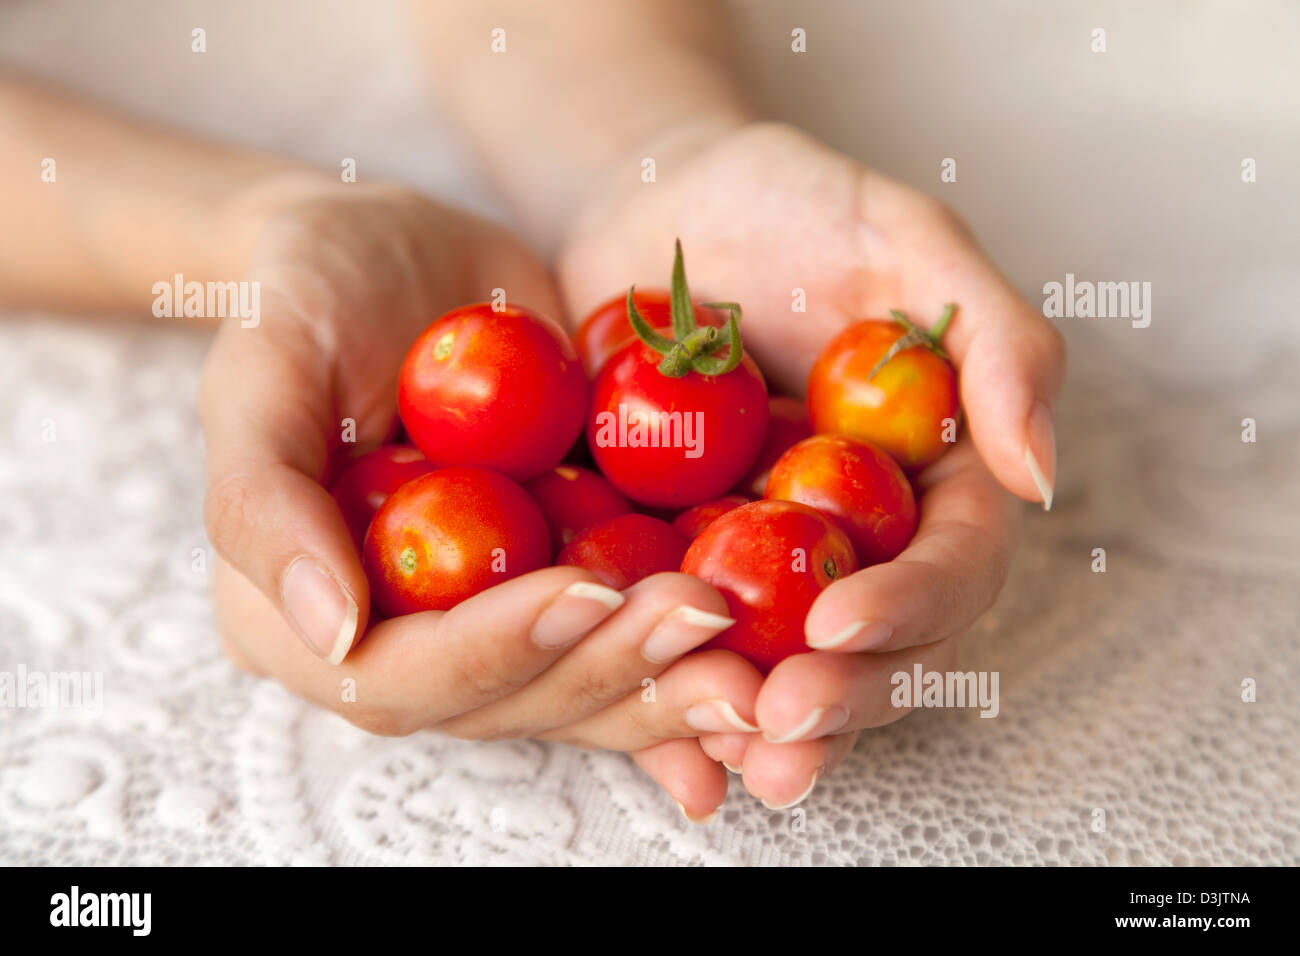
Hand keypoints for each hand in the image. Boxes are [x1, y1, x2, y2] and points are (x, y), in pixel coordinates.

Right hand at [200, 181, 762, 817]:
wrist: (398, 256)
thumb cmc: (306, 296)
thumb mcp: (259, 368)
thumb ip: (262, 499)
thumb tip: (327, 627)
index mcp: (307, 623)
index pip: (400, 676)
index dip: (494, 650)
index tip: (581, 592)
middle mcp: (408, 645)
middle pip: (516, 700)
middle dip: (612, 673)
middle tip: (705, 623)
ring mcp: (496, 624)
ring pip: (589, 690)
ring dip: (675, 689)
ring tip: (761, 671)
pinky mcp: (567, 585)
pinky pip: (635, 637)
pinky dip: (699, 658)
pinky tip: (769, 665)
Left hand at [556, 122, 1065, 808]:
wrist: (655, 200)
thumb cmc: (791, 201)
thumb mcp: (907, 238)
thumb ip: (998, 342)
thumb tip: (1042, 474)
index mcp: (930, 476)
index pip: (951, 566)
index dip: (913, 608)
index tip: (845, 625)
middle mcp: (858, 533)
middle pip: (875, 645)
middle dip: (839, 696)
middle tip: (781, 731)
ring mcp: (765, 554)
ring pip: (784, 662)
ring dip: (759, 723)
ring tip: (725, 759)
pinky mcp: (676, 555)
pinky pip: (681, 635)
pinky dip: (671, 688)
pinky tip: (652, 733)